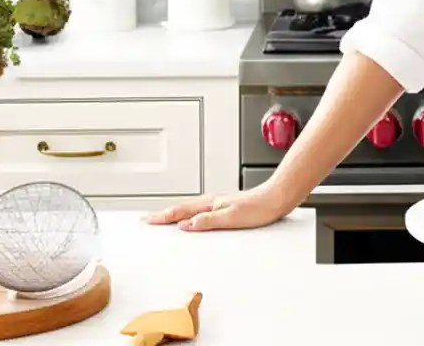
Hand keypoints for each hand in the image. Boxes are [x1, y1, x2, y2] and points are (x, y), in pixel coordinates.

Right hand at [146, 184, 293, 231]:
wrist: (276, 200)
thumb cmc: (258, 208)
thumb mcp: (231, 218)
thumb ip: (208, 221)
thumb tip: (186, 224)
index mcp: (209, 203)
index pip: (180, 211)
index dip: (163, 217)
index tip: (147, 222)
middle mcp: (211, 202)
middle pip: (181, 208)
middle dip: (163, 214)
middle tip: (147, 220)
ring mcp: (217, 204)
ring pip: (189, 209)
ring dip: (174, 214)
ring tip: (162, 219)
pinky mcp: (224, 207)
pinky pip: (199, 212)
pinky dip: (188, 215)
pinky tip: (190, 220)